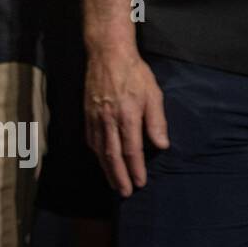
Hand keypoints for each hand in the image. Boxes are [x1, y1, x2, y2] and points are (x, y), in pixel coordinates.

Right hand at [84, 46, 169, 195]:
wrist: (107, 54)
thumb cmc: (134, 73)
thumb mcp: (153, 94)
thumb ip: (156, 121)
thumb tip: (161, 145)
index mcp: (127, 115)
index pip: (132, 150)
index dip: (136, 169)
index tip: (140, 183)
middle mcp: (108, 119)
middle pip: (112, 155)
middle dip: (119, 176)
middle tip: (125, 192)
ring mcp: (95, 117)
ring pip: (99, 149)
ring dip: (106, 169)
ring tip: (114, 182)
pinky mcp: (87, 113)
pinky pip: (91, 138)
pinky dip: (96, 153)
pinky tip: (101, 160)